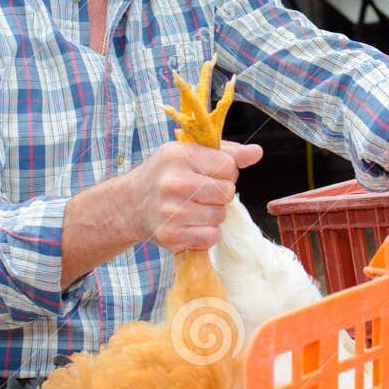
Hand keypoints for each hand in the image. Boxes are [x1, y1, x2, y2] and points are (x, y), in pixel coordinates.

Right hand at [131, 139, 261, 249]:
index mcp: (179, 155)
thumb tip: (257, 152)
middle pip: (227, 192)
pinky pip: (211, 236)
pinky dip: (206, 233)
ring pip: (220, 216)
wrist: (131, 203)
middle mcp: (173, 183)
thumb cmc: (167, 174)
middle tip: (201, 192)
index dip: (226, 172)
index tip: (210, 174)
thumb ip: (226, 152)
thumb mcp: (190, 153)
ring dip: (213, 214)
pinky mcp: (171, 235)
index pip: (228, 166)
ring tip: (194, 208)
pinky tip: (190, 223)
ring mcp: (171, 211)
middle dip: (220, 194)